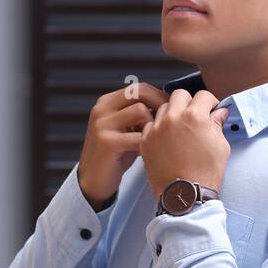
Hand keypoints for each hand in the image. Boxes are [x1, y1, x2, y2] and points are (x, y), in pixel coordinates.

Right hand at [77, 83, 168, 208]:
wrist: (93, 179)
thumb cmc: (116, 154)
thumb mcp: (125, 129)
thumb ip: (141, 115)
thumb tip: (171, 104)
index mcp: (107, 102)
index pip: (139, 88)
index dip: (160, 96)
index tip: (174, 111)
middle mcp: (102, 109)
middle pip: (140, 93)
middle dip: (161, 105)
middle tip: (173, 121)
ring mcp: (102, 125)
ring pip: (140, 111)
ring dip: (155, 124)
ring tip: (158, 139)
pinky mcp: (106, 143)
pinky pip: (138, 136)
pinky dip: (150, 144)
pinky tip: (152, 153)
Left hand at [139, 89, 230, 199]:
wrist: (184, 194)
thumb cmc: (206, 172)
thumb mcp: (220, 146)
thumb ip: (217, 124)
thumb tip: (219, 112)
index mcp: (195, 116)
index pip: (203, 95)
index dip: (210, 102)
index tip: (211, 110)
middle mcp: (173, 118)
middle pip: (179, 95)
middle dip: (189, 102)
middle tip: (193, 116)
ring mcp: (156, 128)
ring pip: (162, 108)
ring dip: (172, 113)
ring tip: (179, 129)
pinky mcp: (145, 140)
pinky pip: (150, 124)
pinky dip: (158, 128)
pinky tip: (166, 139)